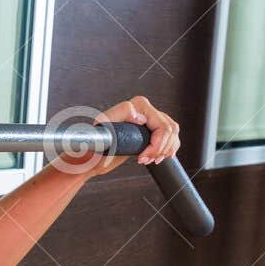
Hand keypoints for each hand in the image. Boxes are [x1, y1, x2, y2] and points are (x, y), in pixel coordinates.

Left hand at [52, 96, 180, 177]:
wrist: (91, 156)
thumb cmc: (94, 146)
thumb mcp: (102, 130)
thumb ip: (117, 117)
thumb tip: (136, 114)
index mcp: (137, 105)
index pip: (162, 127)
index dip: (155, 146)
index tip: (141, 158)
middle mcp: (144, 109)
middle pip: (170, 130)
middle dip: (160, 149)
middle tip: (145, 160)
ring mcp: (150, 118)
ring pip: (173, 133)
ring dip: (165, 150)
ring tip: (149, 159)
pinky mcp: (151, 129)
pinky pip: (172, 136)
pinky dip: (169, 148)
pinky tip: (158, 157)